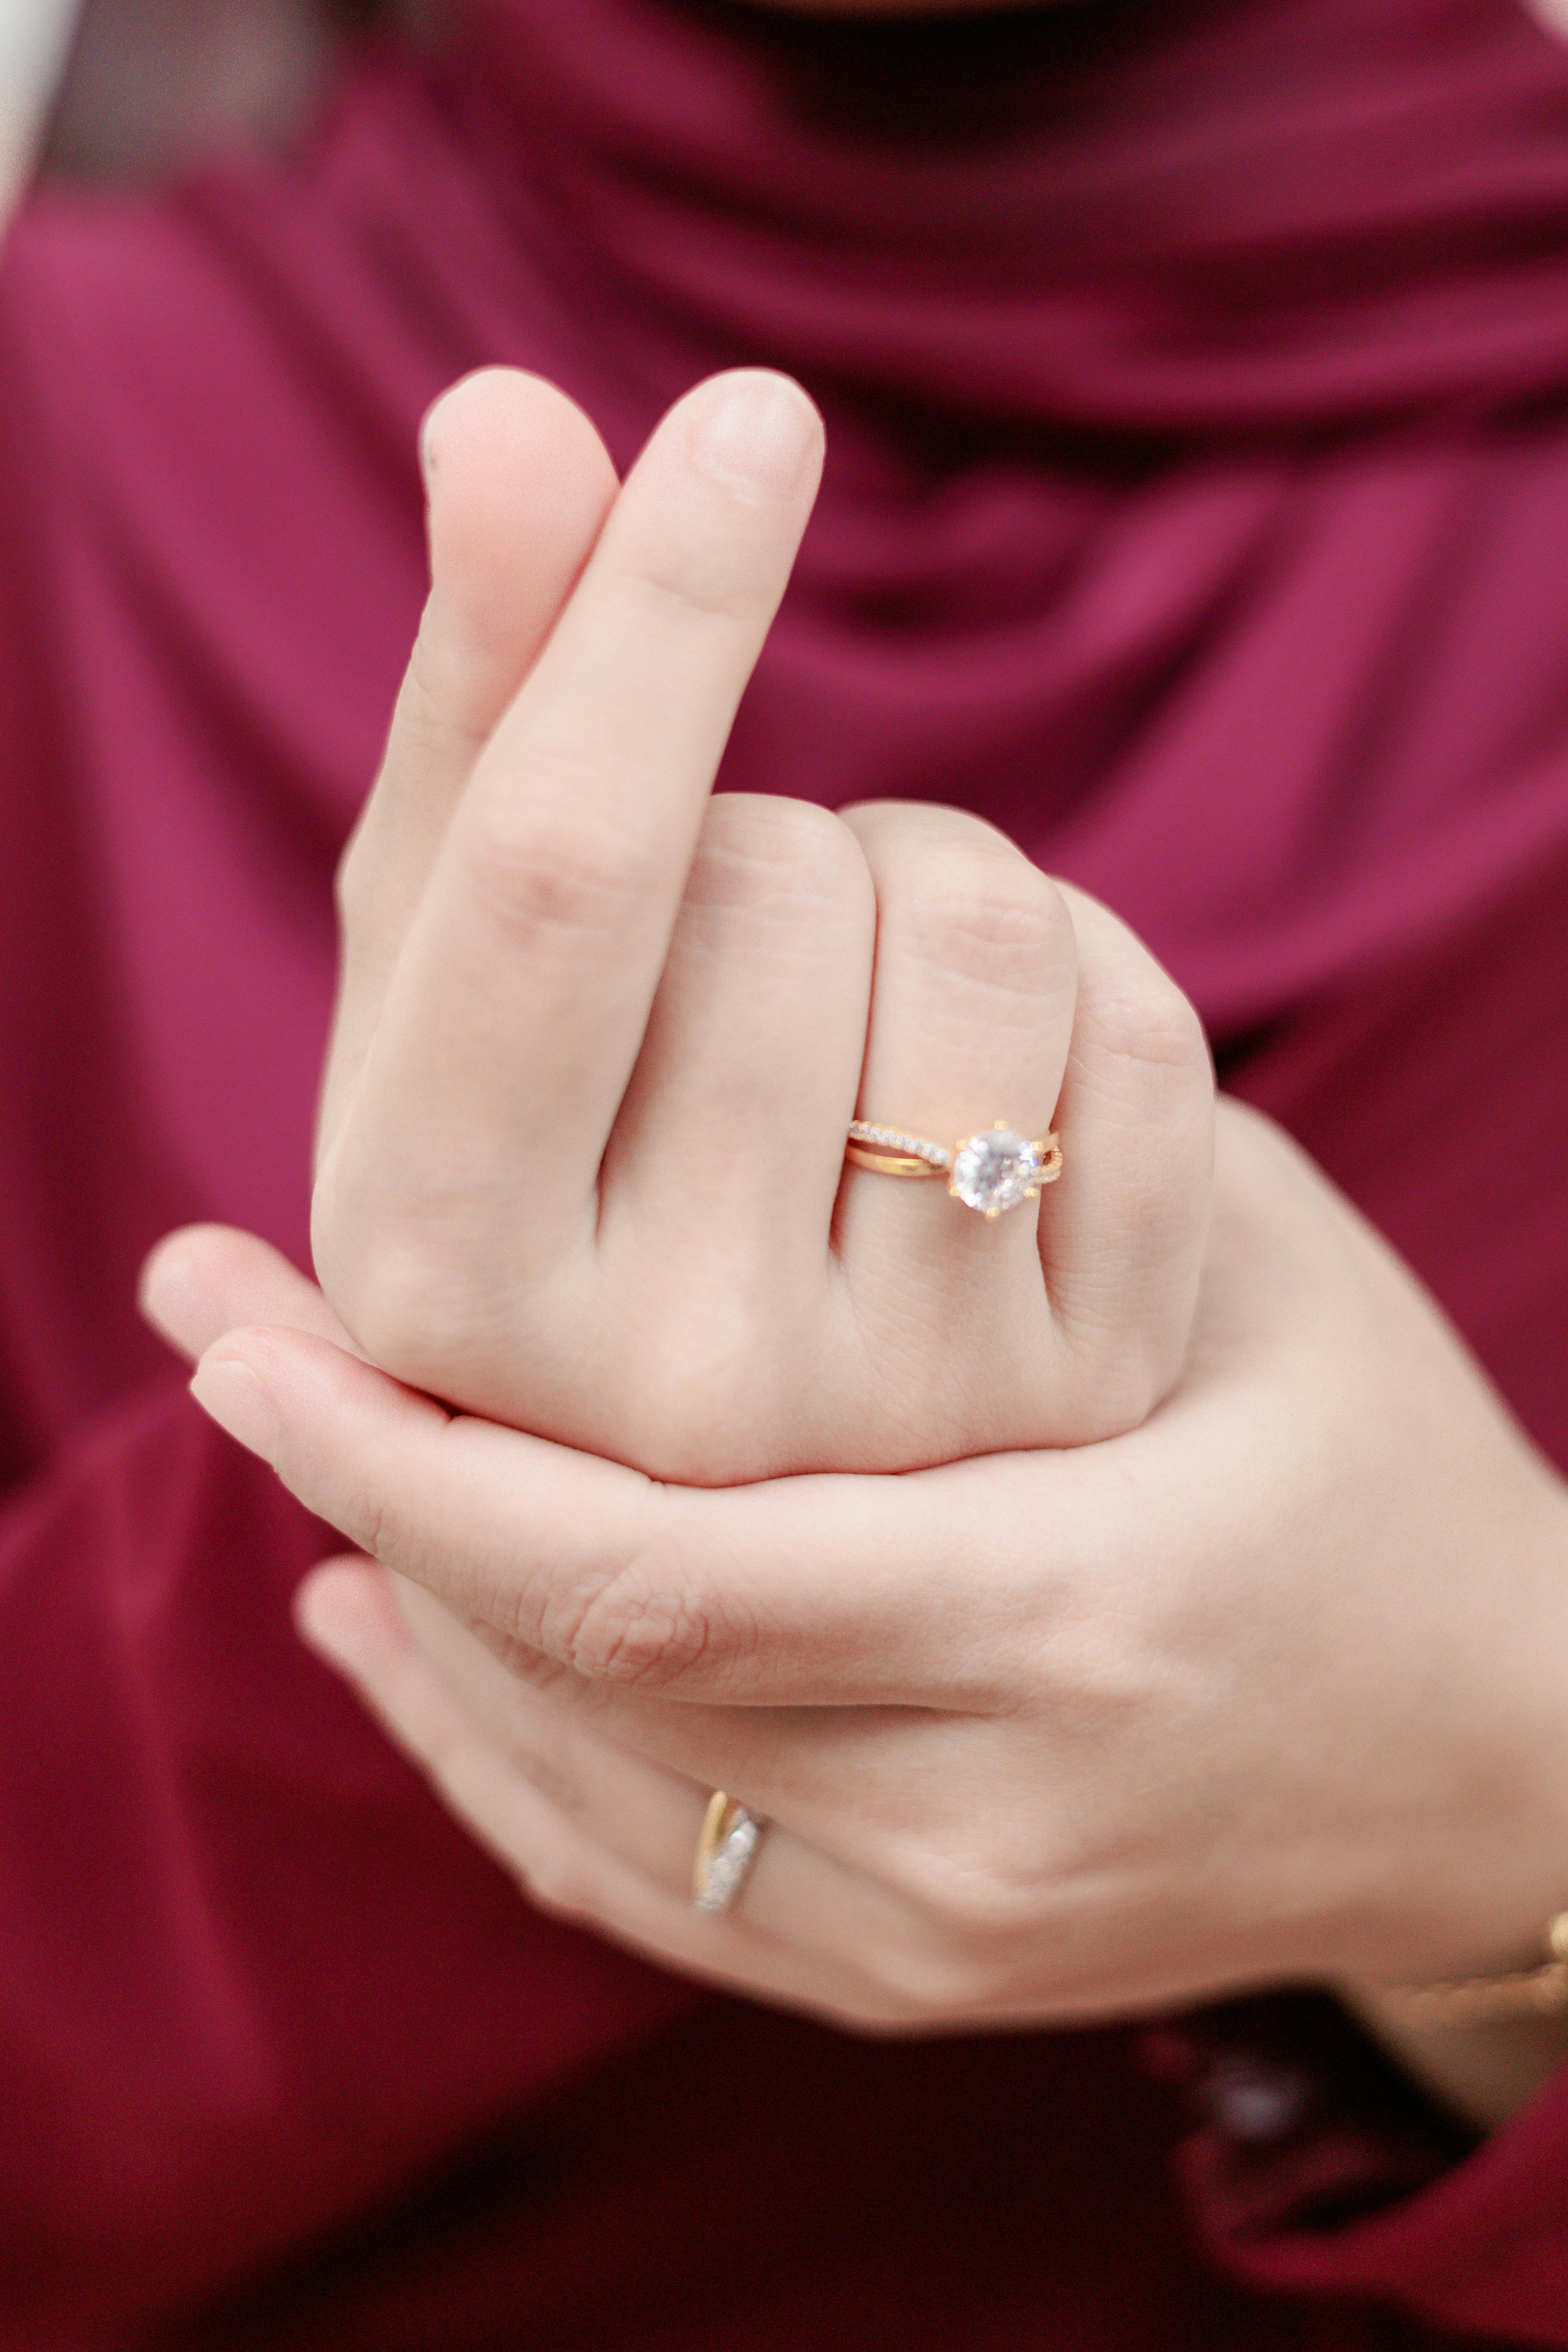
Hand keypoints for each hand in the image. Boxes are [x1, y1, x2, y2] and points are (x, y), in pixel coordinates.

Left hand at [148, 1100, 1567, 2056]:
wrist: (1504, 1758)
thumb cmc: (1373, 1453)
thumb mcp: (1230, 1274)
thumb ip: (996, 1206)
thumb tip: (725, 1081)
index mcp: (1086, 1614)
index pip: (663, 1575)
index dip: (423, 1456)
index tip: (250, 1328)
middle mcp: (996, 1818)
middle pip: (585, 1676)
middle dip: (370, 1502)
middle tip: (225, 1342)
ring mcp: (948, 1939)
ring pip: (578, 1783)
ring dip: (414, 1614)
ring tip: (300, 1454)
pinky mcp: (917, 1984)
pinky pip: (636, 1884)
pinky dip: (483, 1754)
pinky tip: (388, 1635)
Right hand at [309, 365, 1211, 1481]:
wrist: (732, 1405)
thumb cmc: (545, 1132)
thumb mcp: (456, 954)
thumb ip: (481, 696)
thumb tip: (509, 412)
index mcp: (444, 1267)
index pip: (560, 886)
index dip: (653, 625)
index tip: (752, 415)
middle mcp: (668, 1386)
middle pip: (774, 885)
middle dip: (767, 826)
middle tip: (728, 944)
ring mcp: (898, 1413)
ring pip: (987, 937)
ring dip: (924, 875)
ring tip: (848, 989)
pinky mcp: (1088, 1380)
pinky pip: (1146, 1032)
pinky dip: (1076, 971)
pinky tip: (977, 1067)